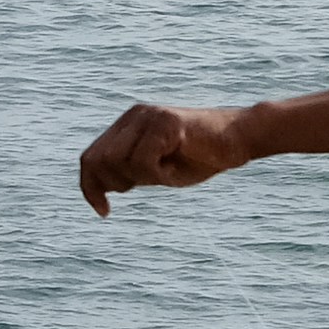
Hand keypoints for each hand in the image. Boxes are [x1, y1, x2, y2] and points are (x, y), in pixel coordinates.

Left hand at [76, 99, 254, 212]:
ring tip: (166, 173)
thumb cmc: (200, 157)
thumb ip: (129, 171)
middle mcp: (134, 116)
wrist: (239, 139)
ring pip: (119, 162)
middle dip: (116, 184)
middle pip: (98, 161)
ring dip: (142, 179)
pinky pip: (144, 161)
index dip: (90, 187)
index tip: (104, 212)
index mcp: (128, 125)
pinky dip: (159, 175)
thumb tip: (101, 187)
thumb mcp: (156, 168)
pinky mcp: (167, 123)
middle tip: (146, 185)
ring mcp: (149, 117)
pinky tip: (176, 169)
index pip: (90, 158)